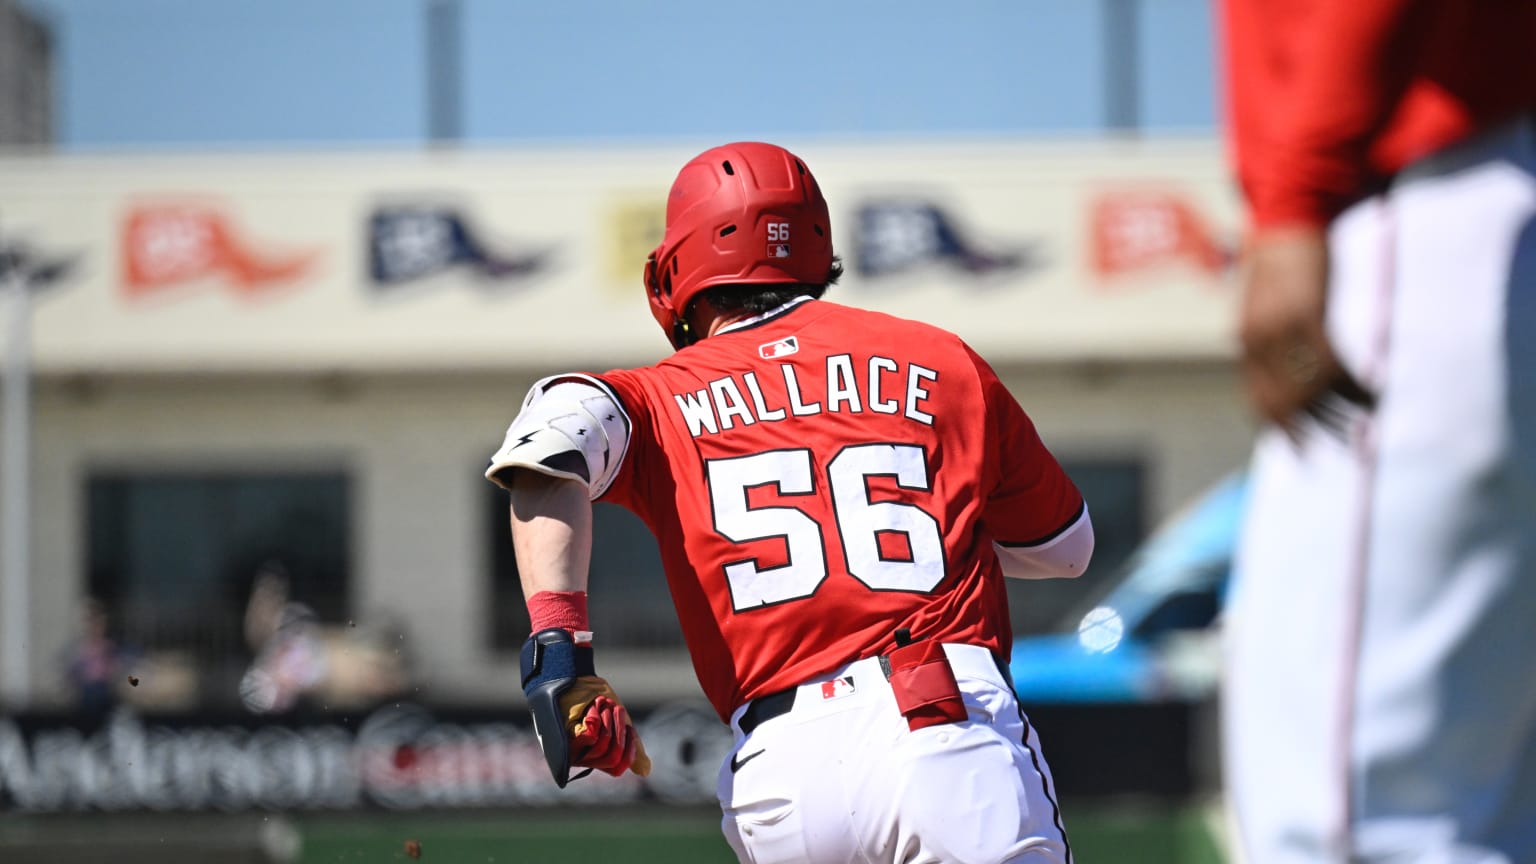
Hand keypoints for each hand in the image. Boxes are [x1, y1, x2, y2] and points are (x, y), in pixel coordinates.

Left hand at [561, 676, 651, 776]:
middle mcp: (583, 759)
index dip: (629, 750)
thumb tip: (645, 772)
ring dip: (608, 721)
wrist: (581, 681)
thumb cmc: (599, 704)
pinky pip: (591, 736)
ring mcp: (572, 750)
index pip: (617, 768)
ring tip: (603, 706)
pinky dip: (596, 717)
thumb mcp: (621, 726)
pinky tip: (591, 707)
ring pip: (602, 746)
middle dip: (619, 730)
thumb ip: (632, 748)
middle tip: (616, 710)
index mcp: (597, 759)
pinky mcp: (565, 738)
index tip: (630, 729)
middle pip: (612, 758)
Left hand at [1237, 226, 1374, 437]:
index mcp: (1246, 339)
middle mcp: (1257, 339)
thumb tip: (1273, 364)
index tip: (1300, 451)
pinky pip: (1329, 363)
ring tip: (1365, 423)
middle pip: (1285, 400)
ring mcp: (1279, 327)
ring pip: (1310, 387)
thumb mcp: (1265, 301)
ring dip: (1341, 411)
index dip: (1281, 427)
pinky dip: (1352, 385)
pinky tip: (1371, 395)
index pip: (1259, 398)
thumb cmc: (1280, 257)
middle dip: (1315, 428)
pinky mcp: (1306, 313)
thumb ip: (1267, 334)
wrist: (1286, 214)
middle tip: (1344, 445)